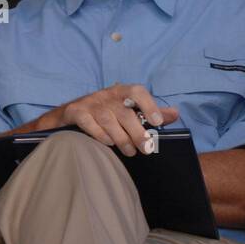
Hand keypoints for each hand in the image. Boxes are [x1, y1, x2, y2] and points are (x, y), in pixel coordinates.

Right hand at [54, 84, 178, 155]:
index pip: (137, 92)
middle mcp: (106, 95)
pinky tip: (108, 143)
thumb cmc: (106, 111)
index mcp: (122, 91)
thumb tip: (174, 114)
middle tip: (146, 148)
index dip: (148, 105)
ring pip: (108, 120)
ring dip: (121, 138)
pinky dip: (99, 134)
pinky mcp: (76, 112)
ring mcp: (90, 103)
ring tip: (130, 152)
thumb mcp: (128, 108)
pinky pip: (88, 123)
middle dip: (137, 132)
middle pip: (124, 112)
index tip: (157, 122)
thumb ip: (151, 112)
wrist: (70, 113)